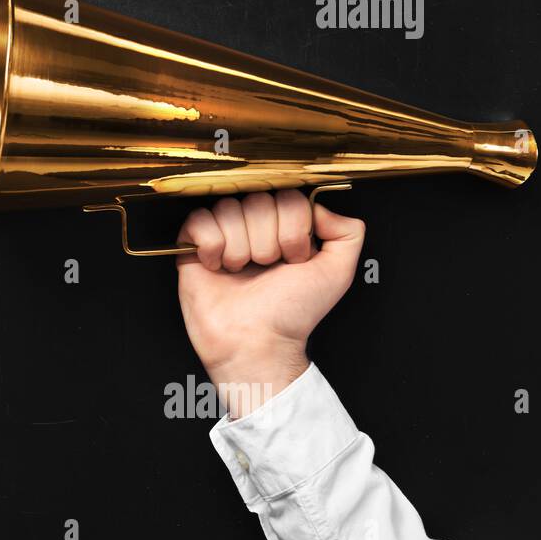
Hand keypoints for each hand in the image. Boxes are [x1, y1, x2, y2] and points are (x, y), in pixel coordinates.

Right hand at [175, 190, 364, 416]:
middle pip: (258, 201)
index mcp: (284, 227)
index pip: (288, 198)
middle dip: (266, 242)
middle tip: (265, 269)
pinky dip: (212, 246)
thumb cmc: (291, 313)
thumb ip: (347, 232)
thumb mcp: (337, 273)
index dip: (292, 230)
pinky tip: (217, 266)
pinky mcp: (192, 244)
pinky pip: (200, 220)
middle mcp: (253, 227)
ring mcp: (222, 234)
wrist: (256, 341)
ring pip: (229, 210)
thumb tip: (320, 206)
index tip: (292, 260)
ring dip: (239, 249)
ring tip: (240, 271)